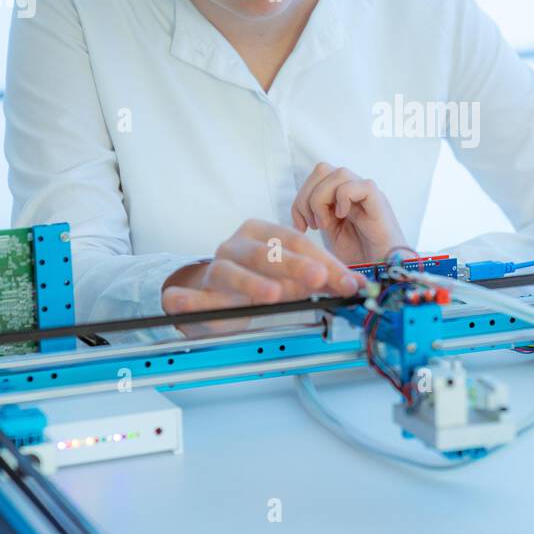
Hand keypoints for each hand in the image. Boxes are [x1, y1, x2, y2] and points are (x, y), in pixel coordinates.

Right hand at [160, 219, 366, 334]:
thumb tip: (353, 284)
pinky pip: (189, 296)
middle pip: (268, 253)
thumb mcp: (291, 278)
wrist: (214, 296)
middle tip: (318, 279)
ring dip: (252, 283)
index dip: (324, 261)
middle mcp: (238, 244)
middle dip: (296, 267)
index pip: (297, 242)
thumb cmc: (258, 280)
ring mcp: (215, 267)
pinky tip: (179, 300)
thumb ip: (319, 279)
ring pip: (232, 272)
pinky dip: (186, 299)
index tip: (347, 280)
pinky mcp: (196, 293)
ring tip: (271, 294)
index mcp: (263, 232)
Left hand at [291, 163, 406, 264]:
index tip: (300, 227)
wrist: (383, 277)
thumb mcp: (330, 236)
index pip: (315, 177)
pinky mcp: (380, 203)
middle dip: (307, 197)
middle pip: (322, 170)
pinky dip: (344, 198)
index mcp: (341, 198)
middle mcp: (355, 192)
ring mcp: (368, 196)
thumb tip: (299, 207)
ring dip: (322, 199)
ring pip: (338, 173)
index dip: (300, 199)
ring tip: (325, 224)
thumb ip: (318, 216)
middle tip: (311, 224)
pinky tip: (342, 217)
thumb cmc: (360, 260)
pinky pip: (359, 185)